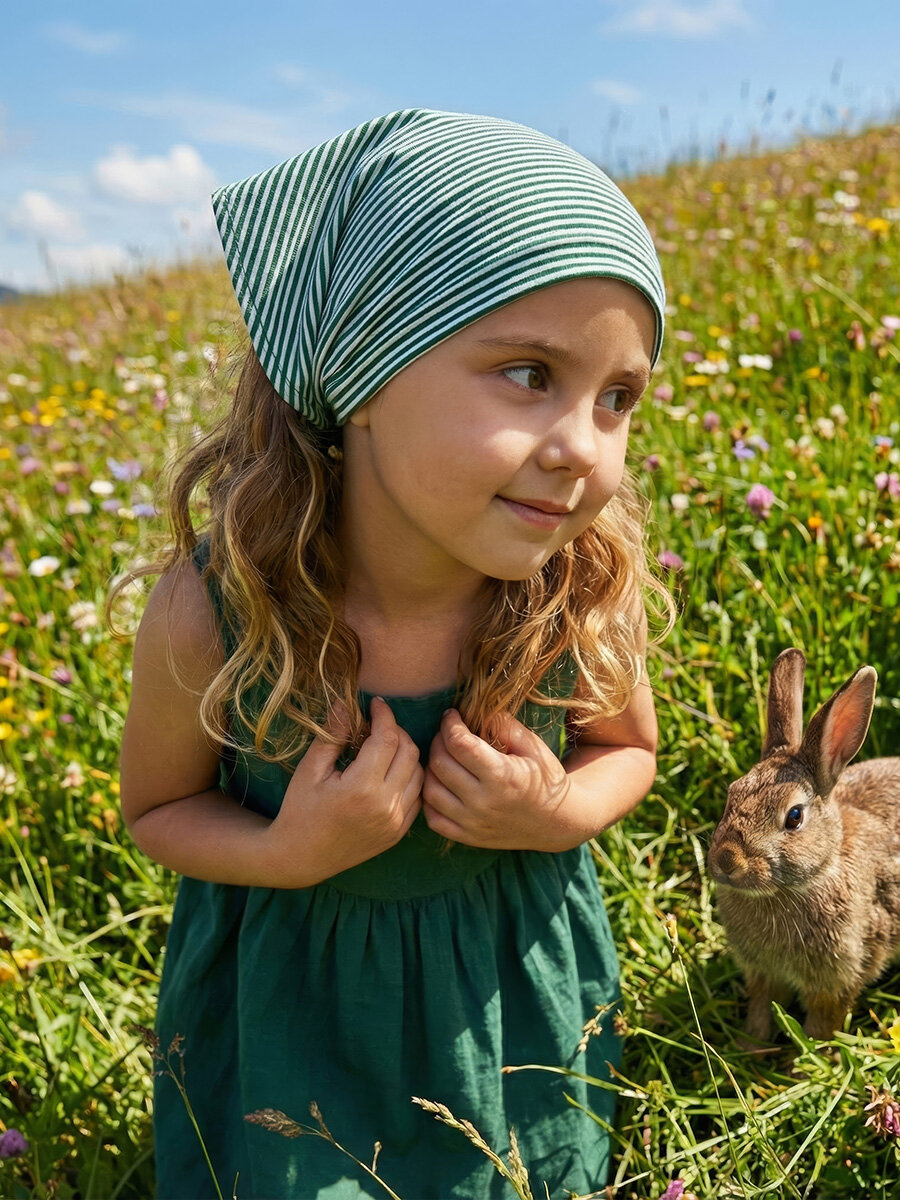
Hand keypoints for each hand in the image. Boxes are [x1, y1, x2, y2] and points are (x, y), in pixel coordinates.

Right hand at [264, 696, 423, 886]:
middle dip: (397, 731)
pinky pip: (417, 795)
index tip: (376, 704)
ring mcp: (395, 821)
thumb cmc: (300, 810)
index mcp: (361, 788)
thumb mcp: (310, 769)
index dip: (384, 715)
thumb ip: (332, 735)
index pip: (387, 738)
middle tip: (378, 725)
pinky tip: (390, 771)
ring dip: (406, 753)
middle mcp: (385, 805)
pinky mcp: (399, 832)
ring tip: (384, 747)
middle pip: (409, 752)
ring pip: (420, 773)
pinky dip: (410, 778)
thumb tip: (347, 704)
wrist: (302, 857)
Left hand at [422, 709, 573, 849]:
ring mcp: (473, 823)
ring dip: (431, 768)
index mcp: (503, 776)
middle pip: (440, 764)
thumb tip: (472, 707)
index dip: (450, 724)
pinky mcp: (467, 837)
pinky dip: (430, 798)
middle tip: (448, 734)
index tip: (451, 715)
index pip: (459, 744)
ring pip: (430, 790)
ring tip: (444, 757)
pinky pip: (432, 817)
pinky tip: (442, 784)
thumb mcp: (532, 746)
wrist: (556, 821)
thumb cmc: (544, 777)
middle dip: (438, 741)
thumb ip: (503, 724)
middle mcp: (484, 802)